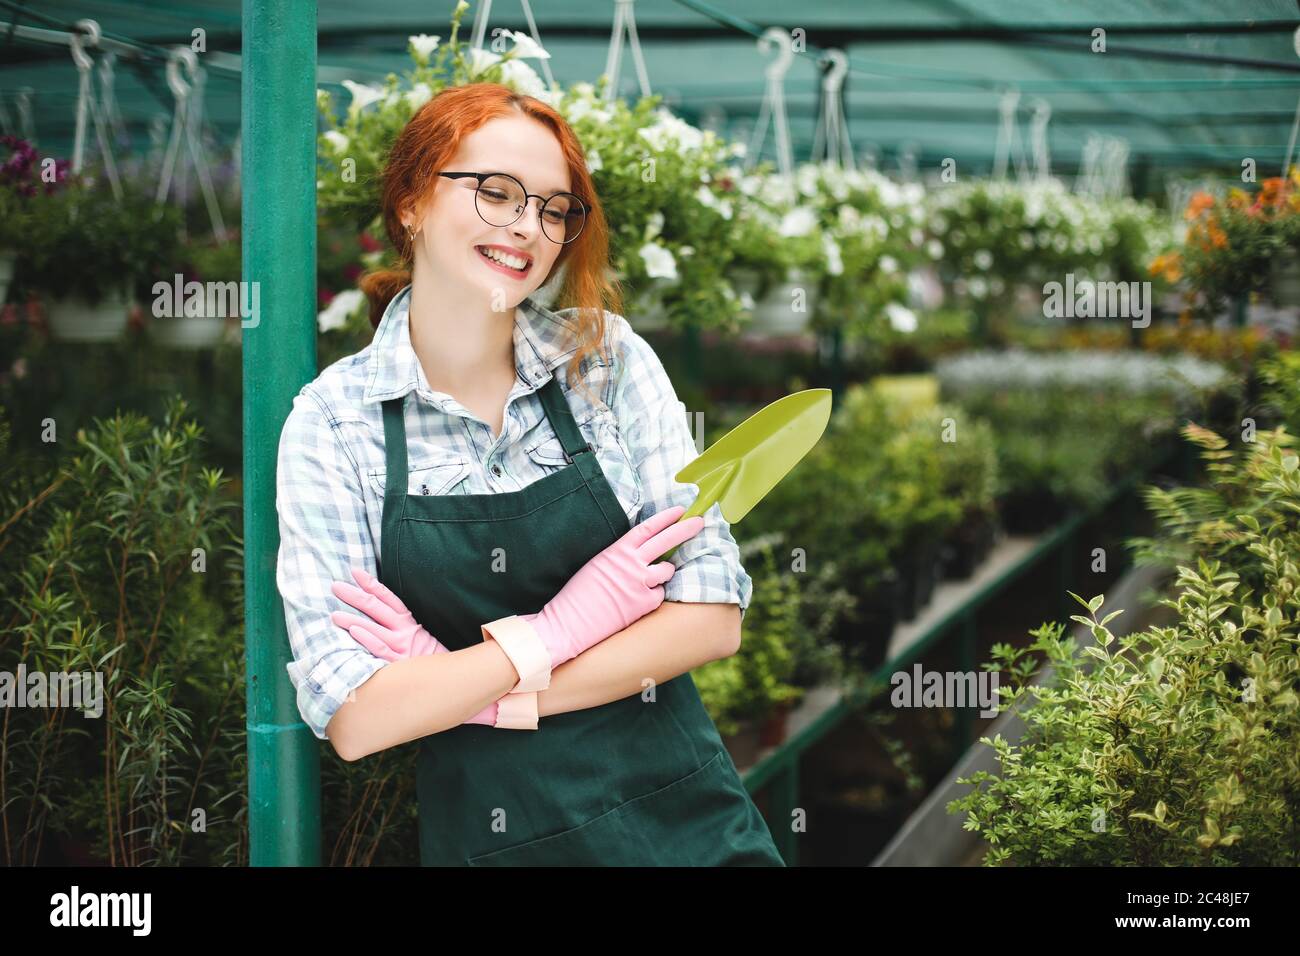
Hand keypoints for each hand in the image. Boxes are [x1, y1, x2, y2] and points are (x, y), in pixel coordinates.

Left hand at [331, 566, 447, 660]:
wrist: (447, 678)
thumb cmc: (427, 658)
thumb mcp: (418, 636)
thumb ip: (399, 626)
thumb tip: (373, 615)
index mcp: (408, 622)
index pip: (387, 597)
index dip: (370, 583)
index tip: (354, 571)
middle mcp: (404, 630)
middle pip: (376, 607)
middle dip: (354, 596)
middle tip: (335, 587)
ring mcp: (401, 646)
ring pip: (374, 628)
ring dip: (353, 619)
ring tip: (334, 615)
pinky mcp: (398, 663)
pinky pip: (380, 649)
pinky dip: (368, 639)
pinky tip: (354, 632)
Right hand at [521, 504, 704, 669]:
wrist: (568, 623)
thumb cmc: (578, 595)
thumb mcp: (597, 565)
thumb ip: (620, 557)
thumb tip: (638, 553)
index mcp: (618, 550)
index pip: (648, 527)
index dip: (666, 517)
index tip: (680, 510)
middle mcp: (632, 564)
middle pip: (666, 540)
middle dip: (685, 529)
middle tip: (699, 521)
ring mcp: (639, 584)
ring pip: (666, 570)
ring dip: (664, 572)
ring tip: (648, 579)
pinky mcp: (643, 604)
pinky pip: (659, 595)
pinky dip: (653, 597)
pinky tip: (636, 601)